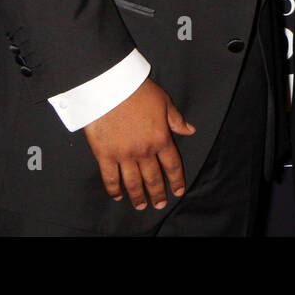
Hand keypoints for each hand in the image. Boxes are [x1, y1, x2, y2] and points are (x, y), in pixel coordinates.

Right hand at [82, 78, 195, 209]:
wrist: (110, 87)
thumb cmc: (138, 91)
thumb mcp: (164, 102)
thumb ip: (176, 120)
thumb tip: (190, 130)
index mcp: (161, 138)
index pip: (172, 165)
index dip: (176, 180)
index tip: (177, 191)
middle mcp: (144, 151)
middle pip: (153, 178)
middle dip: (157, 193)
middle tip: (160, 204)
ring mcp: (123, 155)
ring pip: (133, 182)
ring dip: (138, 196)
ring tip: (141, 206)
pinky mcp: (104, 154)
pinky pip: (110, 177)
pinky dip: (114, 189)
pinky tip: (118, 196)